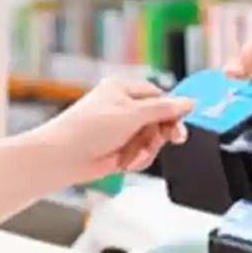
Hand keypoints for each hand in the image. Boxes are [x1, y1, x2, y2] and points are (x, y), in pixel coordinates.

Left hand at [25, 78, 195, 182]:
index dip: (171, 111)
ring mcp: (120, 129)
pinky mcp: (118, 149)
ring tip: (134, 154)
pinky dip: (137, 159)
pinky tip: (126, 162)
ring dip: (147, 149)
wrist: (61, 158)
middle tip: (171, 139)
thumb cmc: (88, 128)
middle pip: (159, 119)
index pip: (159, 96)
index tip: (179, 123)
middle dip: (160, 133)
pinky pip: (141, 153)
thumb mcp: (133, 114)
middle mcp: (123, 108)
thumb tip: (190, 102)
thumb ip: (164, 109)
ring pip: (152, 139)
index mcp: (123, 89)